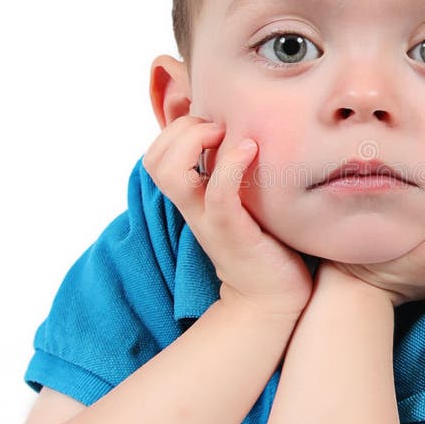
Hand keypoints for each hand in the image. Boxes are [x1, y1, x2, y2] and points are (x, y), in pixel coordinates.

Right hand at [143, 116, 312, 318]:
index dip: (175, 130)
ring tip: (225, 134)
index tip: (213, 124)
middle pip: (153, 160)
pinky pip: (217, 193)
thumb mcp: (243, 204)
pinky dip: (229, 165)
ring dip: (193, 140)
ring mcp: (207, 220)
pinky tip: (251, 149)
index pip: (156, 155)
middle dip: (180, 129)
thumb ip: (234, 177)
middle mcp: (192, 208)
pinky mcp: (232, 232)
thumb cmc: (265, 245)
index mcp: (192, 198)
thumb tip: (249, 137)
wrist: (271, 299)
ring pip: (170, 173)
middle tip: (217, 127)